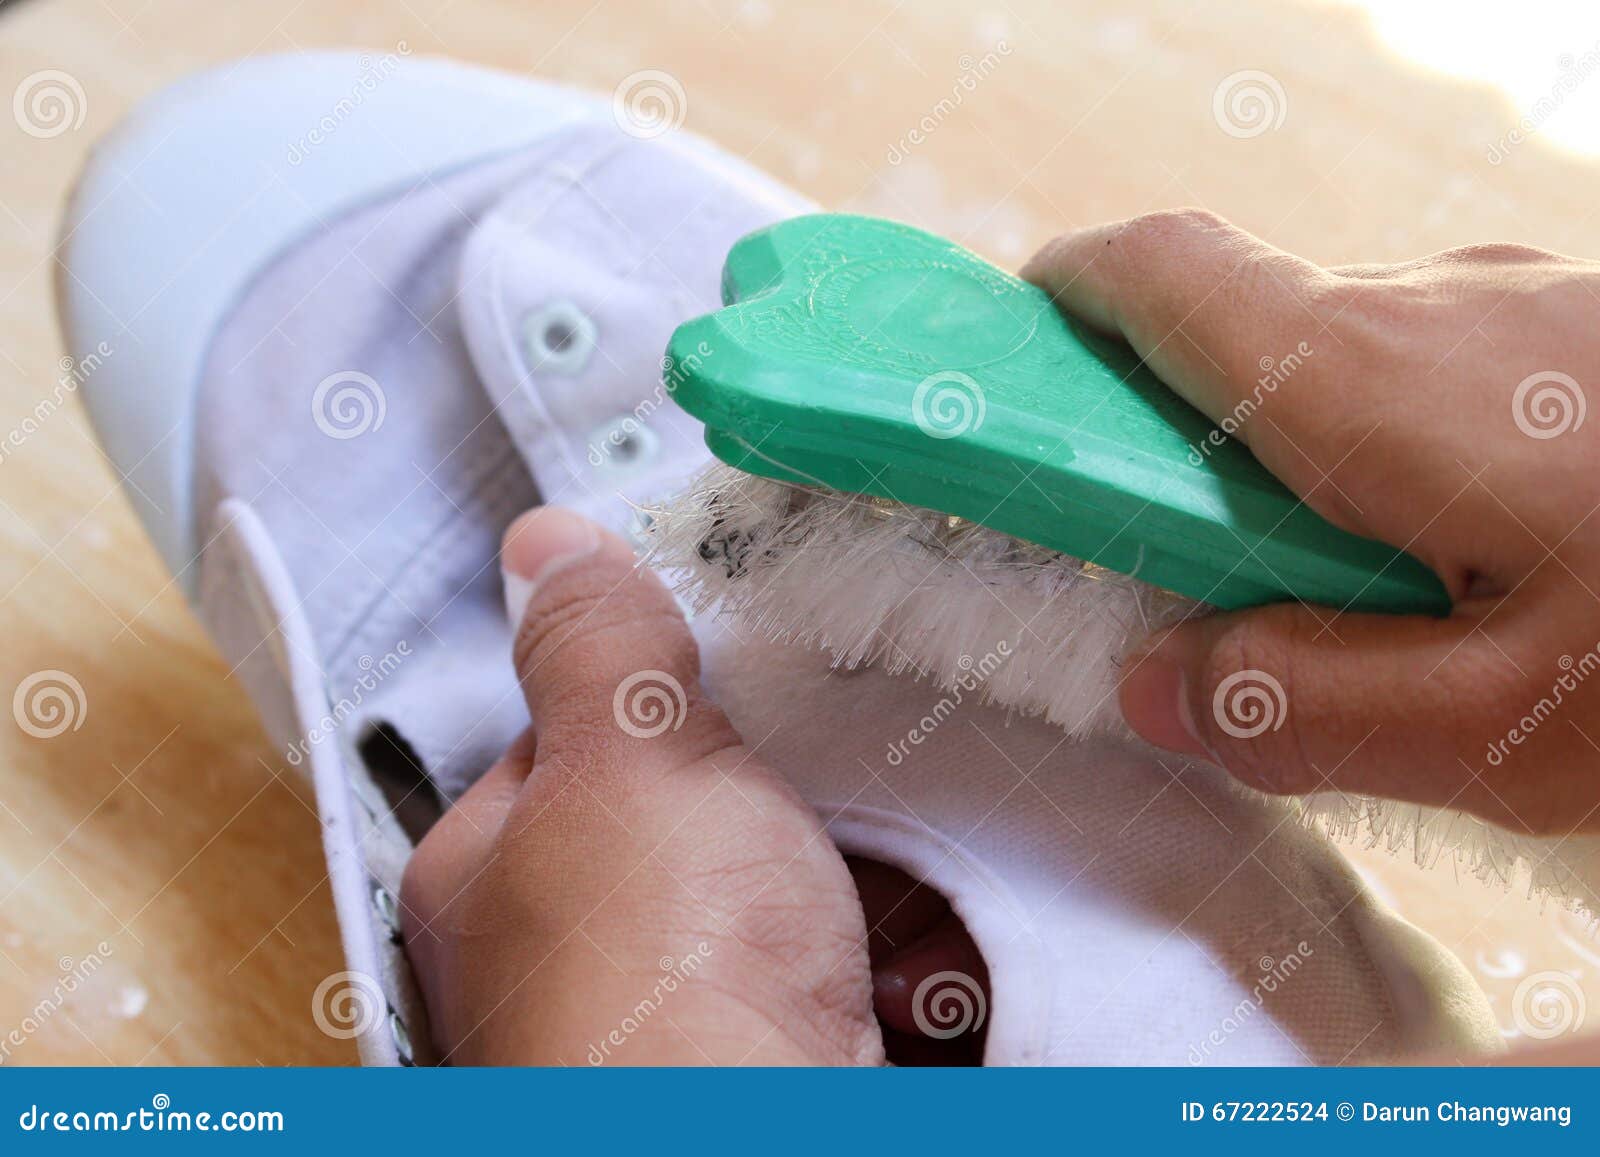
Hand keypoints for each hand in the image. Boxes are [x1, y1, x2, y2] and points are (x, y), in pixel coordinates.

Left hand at [400, 507, 989, 1064]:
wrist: (753, 1145)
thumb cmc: (657, 973)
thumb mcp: (625, 761)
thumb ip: (596, 646)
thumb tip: (544, 539)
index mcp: (500, 869)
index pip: (582, 741)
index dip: (667, 704)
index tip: (750, 683)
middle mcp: (573, 956)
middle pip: (704, 823)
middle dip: (792, 803)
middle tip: (847, 782)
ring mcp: (676, 1022)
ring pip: (790, 903)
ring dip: (861, 885)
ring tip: (889, 889)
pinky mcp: (771, 1065)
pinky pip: (843, 984)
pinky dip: (890, 969)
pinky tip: (905, 978)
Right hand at [1023, 210, 1599, 836]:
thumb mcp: (1509, 727)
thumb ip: (1308, 708)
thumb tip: (1155, 686)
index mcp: (1373, 377)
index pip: (1161, 273)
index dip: (1066, 304)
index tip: (1021, 368)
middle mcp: (1441, 304)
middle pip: (1250, 334)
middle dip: (1193, 441)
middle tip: (1198, 583)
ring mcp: (1533, 304)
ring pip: (1357, 357)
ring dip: (1313, 460)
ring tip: (1363, 605)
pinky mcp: (1591, 333)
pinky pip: (1450, 369)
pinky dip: (1407, 450)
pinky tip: (1477, 565)